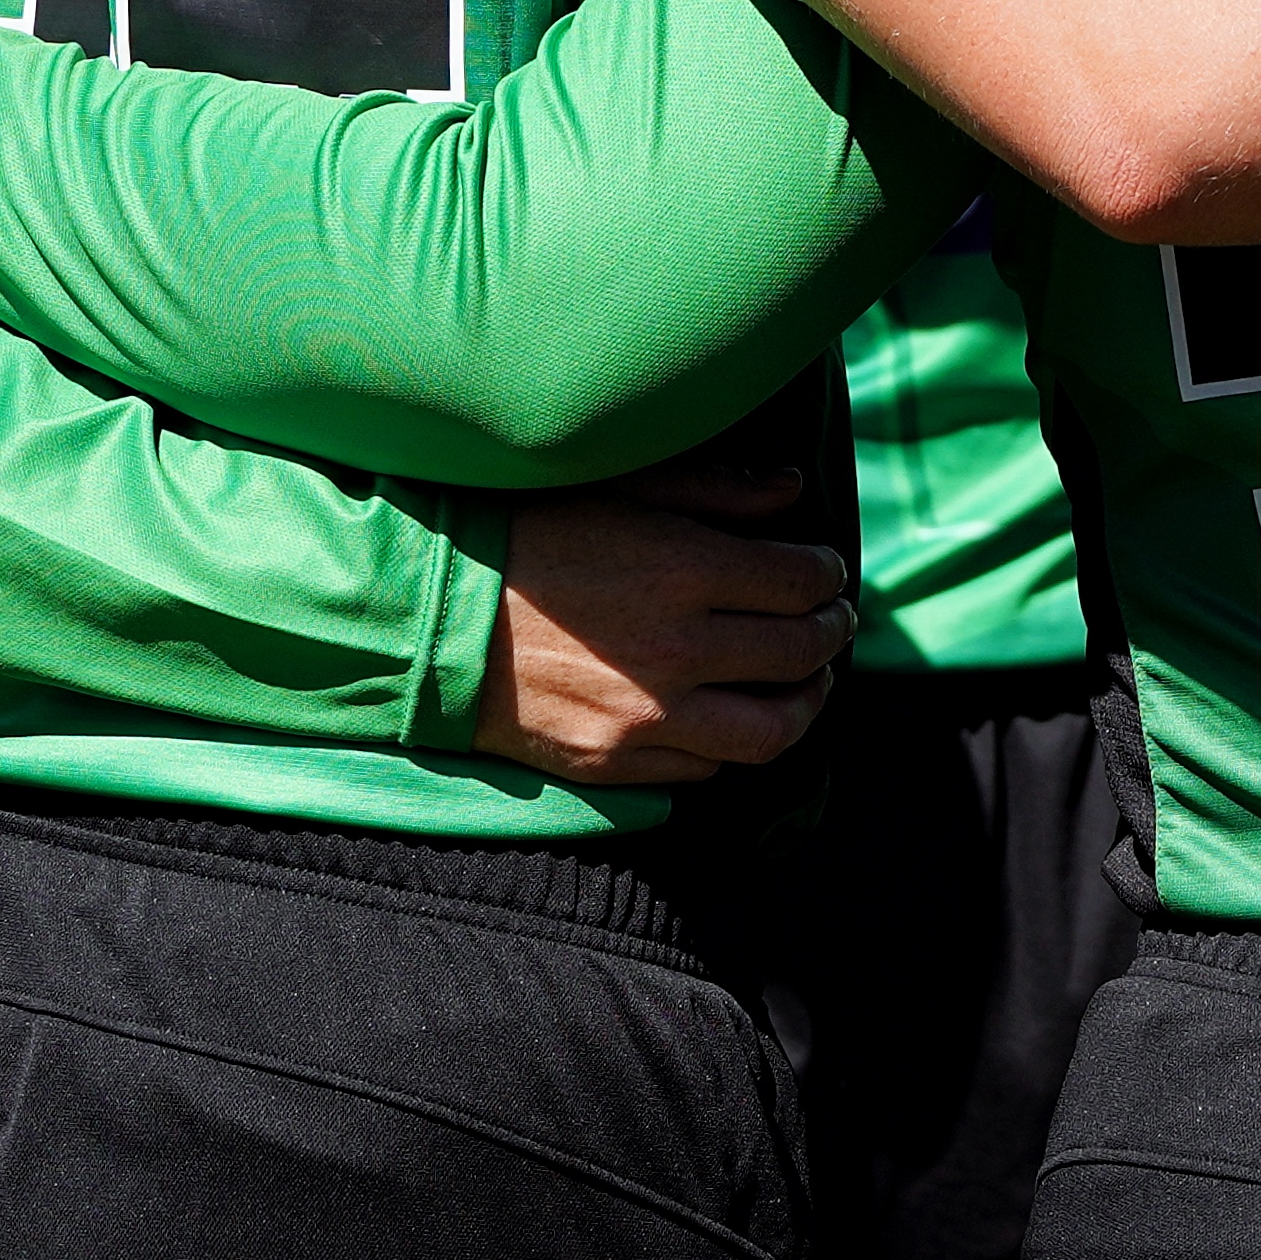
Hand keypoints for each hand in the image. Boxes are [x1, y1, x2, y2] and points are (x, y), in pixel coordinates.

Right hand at [468, 493, 861, 787]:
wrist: (428, 617)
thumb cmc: (523, 535)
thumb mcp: (618, 490)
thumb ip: (716, 491)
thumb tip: (795, 492)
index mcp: (683, 570)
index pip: (802, 580)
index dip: (827, 572)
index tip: (825, 568)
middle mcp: (677, 651)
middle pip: (800, 653)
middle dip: (830, 631)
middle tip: (831, 619)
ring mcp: (648, 719)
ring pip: (772, 732)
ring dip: (805, 704)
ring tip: (807, 682)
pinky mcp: (617, 764)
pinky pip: (708, 769)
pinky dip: (734, 743)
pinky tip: (733, 713)